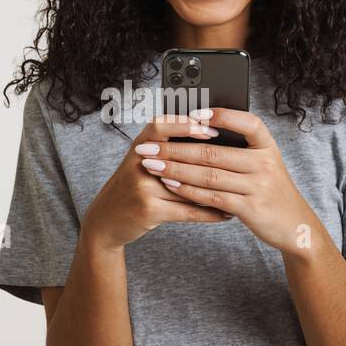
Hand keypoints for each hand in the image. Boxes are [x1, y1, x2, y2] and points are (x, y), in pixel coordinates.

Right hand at [80, 114, 234, 250]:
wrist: (105, 220)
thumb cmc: (131, 187)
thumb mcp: (141, 162)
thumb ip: (165, 150)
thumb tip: (208, 139)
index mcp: (139, 146)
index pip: (161, 125)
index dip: (186, 124)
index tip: (211, 127)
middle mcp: (139, 163)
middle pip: (179, 156)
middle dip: (209, 157)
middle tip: (236, 158)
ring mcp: (142, 186)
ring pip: (189, 186)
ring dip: (217, 189)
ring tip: (240, 187)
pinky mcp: (149, 210)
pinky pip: (188, 210)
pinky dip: (209, 213)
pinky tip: (226, 213)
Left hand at [132, 107, 319, 256]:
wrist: (295, 225)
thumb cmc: (270, 189)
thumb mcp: (263, 162)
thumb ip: (239, 148)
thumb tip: (198, 128)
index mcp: (268, 145)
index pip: (246, 122)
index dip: (220, 115)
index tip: (191, 113)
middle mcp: (265, 163)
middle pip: (214, 151)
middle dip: (176, 149)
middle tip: (149, 147)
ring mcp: (259, 186)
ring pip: (209, 175)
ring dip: (176, 170)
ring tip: (152, 165)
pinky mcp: (250, 208)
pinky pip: (213, 197)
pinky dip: (189, 190)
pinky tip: (171, 185)